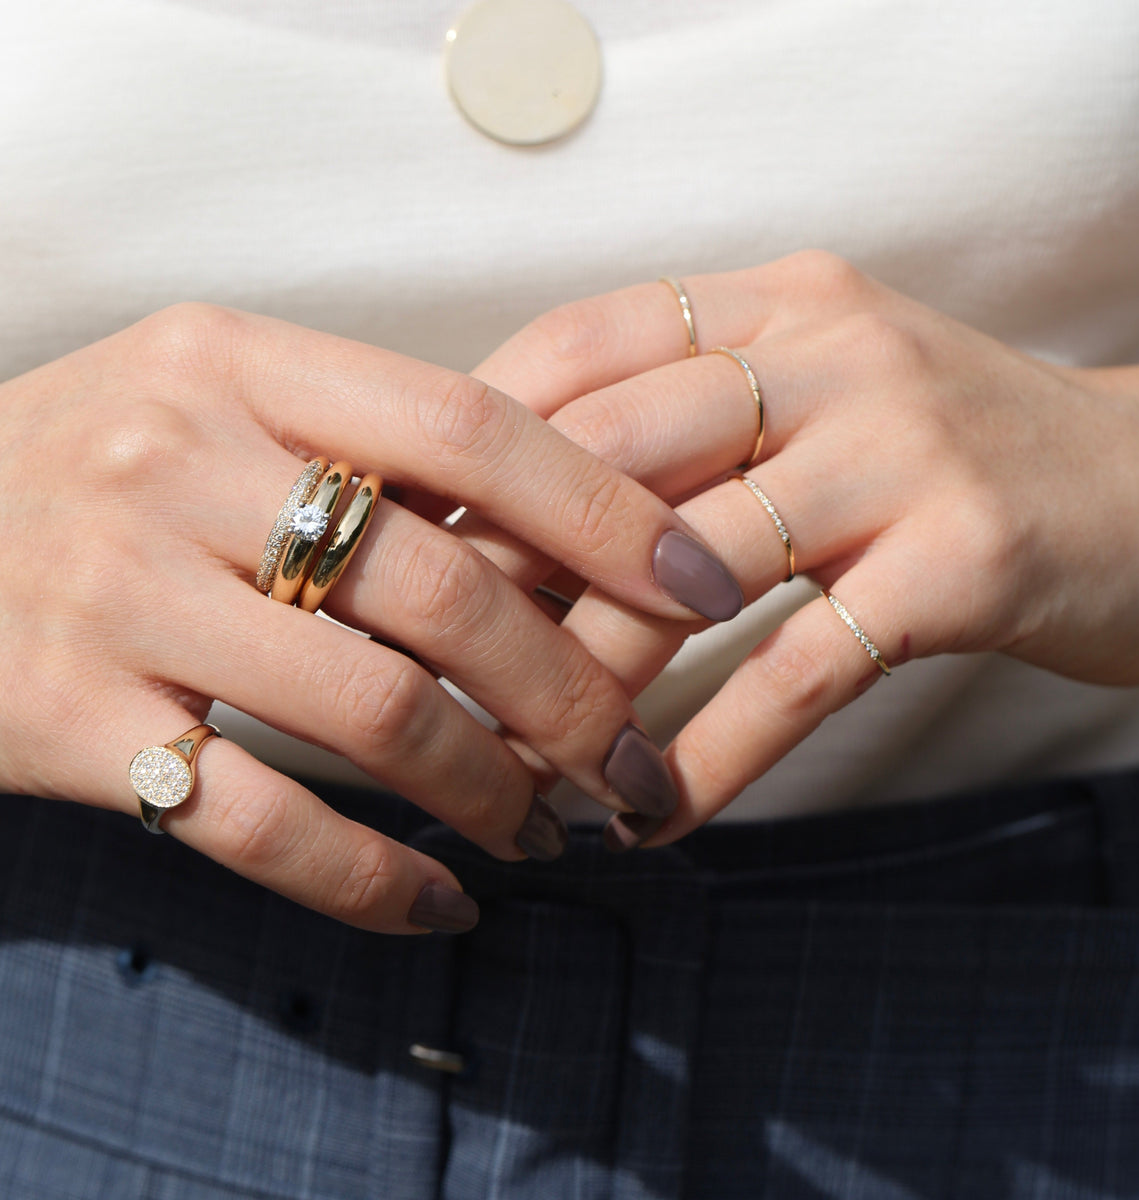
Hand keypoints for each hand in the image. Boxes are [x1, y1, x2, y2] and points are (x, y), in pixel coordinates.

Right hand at [0, 304, 742, 929]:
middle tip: (634, 765)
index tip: (707, 587)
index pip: (474, 428)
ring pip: (371, 711)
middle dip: (575, 694)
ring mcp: (112, 591)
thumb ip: (366, 451)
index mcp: (237, 363)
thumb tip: (555, 535)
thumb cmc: (87, 466)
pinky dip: (372, 877)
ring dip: (491, 790)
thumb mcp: (212, 403)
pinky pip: (257, 821)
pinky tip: (440, 901)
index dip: (609, 512)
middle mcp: (174, 462)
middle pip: (443, 588)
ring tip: (544, 829)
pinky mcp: (63, 719)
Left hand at [460, 251, 1138, 842]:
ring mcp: (904, 451)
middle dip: (505, 573)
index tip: (408, 533)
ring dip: (587, 683)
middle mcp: (834, 355)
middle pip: (612, 456)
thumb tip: (529, 513)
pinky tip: (655, 819)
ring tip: (522, 767)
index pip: (581, 345)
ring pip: (688, 570)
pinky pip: (802, 668)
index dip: (477, 442)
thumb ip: (699, 416)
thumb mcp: (828, 387)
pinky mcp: (965, 559)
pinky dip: (715, 755)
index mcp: (780, 303)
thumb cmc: (959, 451)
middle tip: (427, 666)